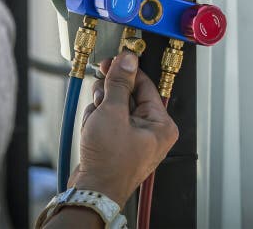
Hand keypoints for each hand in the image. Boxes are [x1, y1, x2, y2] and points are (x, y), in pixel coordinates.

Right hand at [68, 52, 178, 207]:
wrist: (91, 192)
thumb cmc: (109, 163)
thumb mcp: (113, 113)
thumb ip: (120, 84)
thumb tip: (127, 60)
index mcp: (161, 124)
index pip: (145, 85)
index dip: (127, 71)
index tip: (113, 60)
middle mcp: (151, 131)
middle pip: (128, 94)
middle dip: (109, 95)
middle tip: (100, 95)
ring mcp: (134, 138)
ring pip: (114, 106)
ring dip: (100, 109)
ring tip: (95, 122)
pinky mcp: (118, 143)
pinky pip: (107, 120)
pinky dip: (96, 122)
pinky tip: (91, 131)